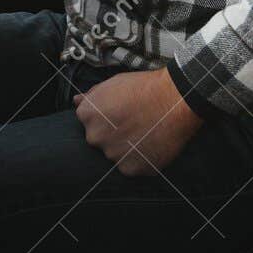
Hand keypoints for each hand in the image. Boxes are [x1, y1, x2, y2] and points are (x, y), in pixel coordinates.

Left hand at [73, 68, 203, 176]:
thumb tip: (77, 101)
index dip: (106, 117)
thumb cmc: (146, 88)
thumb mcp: (114, 83)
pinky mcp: (131, 168)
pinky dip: (140, 159)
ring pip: (116, 155)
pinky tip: (151, 144)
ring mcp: (112, 154)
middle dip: (113, 134)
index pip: (88, 122)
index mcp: (87, 115)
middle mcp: (95, 137)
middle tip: (134, 124)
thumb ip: (92, 95)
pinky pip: (131, 167)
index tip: (120, 113)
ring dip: (127, 148)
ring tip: (145, 133)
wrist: (175, 99)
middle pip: (100, 140)